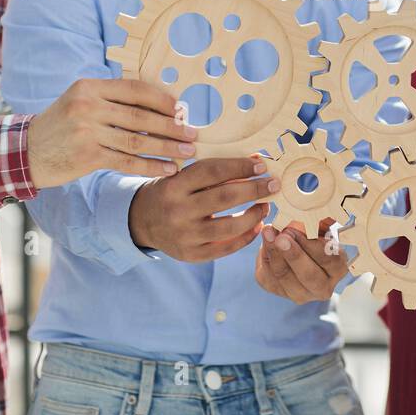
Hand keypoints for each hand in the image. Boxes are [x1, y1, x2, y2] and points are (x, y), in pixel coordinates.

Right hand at [27, 78, 195, 187]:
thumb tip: (158, 103)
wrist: (25, 152)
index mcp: (89, 87)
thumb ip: (112, 99)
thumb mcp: (80, 101)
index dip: (162, 99)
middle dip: (171, 125)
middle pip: (140, 115)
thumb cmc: (61, 125)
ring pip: (136, 140)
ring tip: (187, 152)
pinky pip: (126, 162)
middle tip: (193, 133)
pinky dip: (150, 166)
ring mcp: (86, 131)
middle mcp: (88, 106)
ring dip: (166, 147)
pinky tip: (168, 169)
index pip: (134, 89)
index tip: (183, 109)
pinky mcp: (87, 156)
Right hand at [130, 157, 278, 261]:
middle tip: (273, 184)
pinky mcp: (191, 255)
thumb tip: (255, 160)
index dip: (240, 166)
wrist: (142, 221)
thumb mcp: (183, 175)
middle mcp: (178, 211)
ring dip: (254, 214)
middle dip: (255, 189)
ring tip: (266, 205)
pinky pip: (226, 247)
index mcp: (174, 185)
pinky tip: (257, 225)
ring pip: (229, 226)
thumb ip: (215, 170)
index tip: (261, 164)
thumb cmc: (171, 191)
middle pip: (225, 197)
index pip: (213, 171)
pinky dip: (246, 236)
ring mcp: (184, 236)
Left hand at [255, 218, 347, 303]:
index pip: (329, 259)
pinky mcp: (278, 291)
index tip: (297, 230)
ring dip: (274, 253)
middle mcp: (322, 287)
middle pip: (308, 275)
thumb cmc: (314, 236)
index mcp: (338, 269)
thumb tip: (319, 214)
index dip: (312, 245)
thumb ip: (321, 222)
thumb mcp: (322, 227)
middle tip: (281, 237)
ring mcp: (299, 293)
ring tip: (268, 233)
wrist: (298, 250)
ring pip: (284, 277)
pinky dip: (264, 258)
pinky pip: (268, 278)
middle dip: (293, 255)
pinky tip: (265, 242)